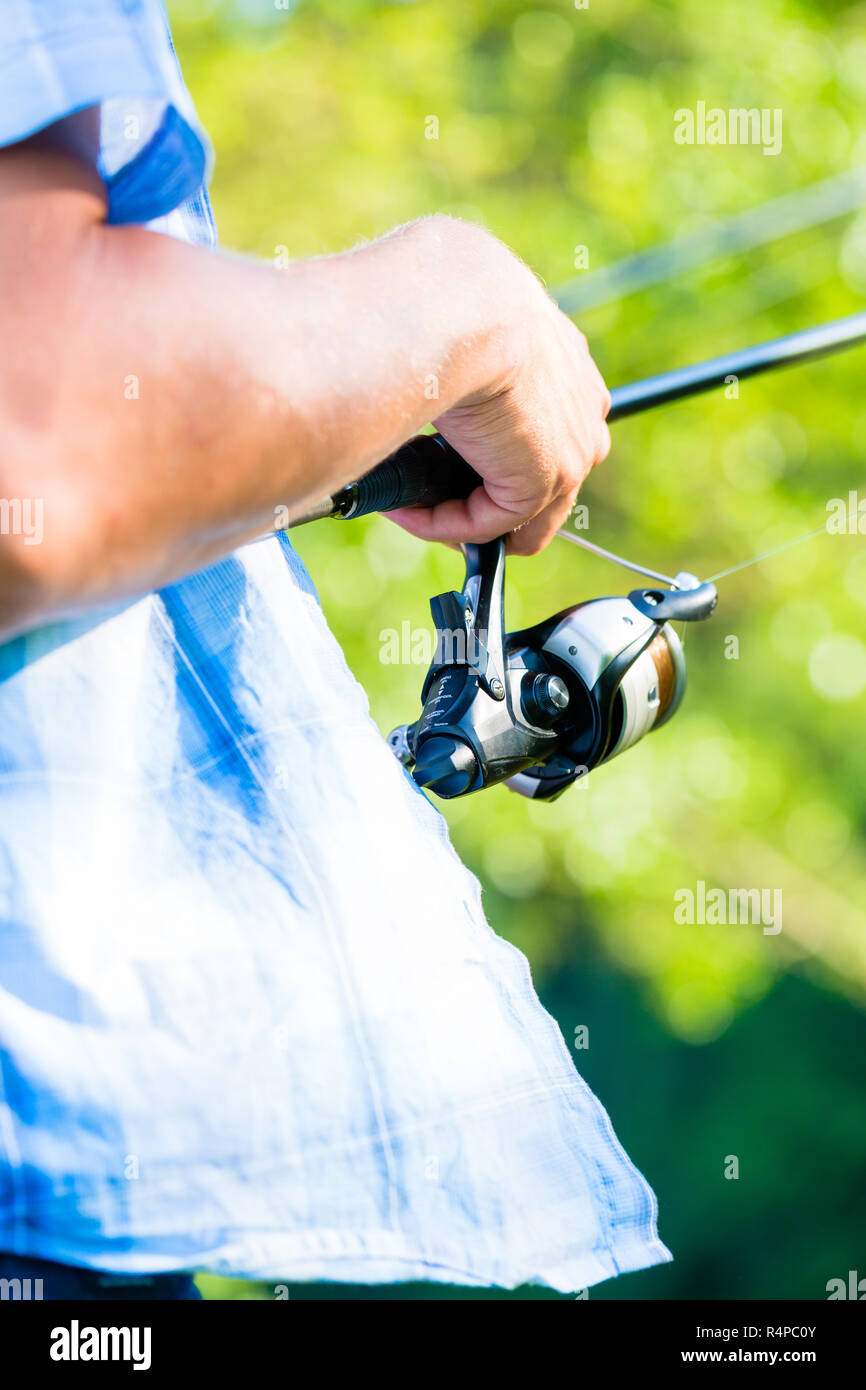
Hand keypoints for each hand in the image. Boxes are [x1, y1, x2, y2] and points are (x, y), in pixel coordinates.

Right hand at [388, 237, 610, 554]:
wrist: (462, 305)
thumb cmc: (449, 302)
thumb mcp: (464, 330)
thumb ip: (460, 367)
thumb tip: (419, 388)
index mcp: (568, 367)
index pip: (546, 436)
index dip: (493, 461)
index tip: (444, 463)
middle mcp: (582, 411)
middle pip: (541, 486)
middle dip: (480, 498)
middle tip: (424, 497)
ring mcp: (571, 451)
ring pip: (517, 514)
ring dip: (461, 517)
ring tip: (409, 505)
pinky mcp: (543, 480)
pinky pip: (490, 525)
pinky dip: (444, 524)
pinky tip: (407, 507)